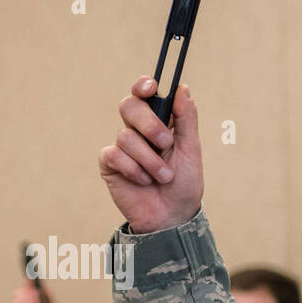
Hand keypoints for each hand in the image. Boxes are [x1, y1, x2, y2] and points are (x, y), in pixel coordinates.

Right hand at [99, 77, 203, 233]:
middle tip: (166, 144)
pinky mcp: (110, 165)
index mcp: (158, 121)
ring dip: (149, 159)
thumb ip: (186, 118)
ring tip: (163, 176)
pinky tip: (143, 181)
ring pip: (126, 136)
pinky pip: (114, 154)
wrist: (172, 216)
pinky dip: (133, 169)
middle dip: (149, 124)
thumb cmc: (184, 184)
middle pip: (129, 106)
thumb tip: (182, 88)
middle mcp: (137, 130)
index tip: (151, 88)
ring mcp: (122, 147)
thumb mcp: (191, 149)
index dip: (143, 85)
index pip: (143, 94)